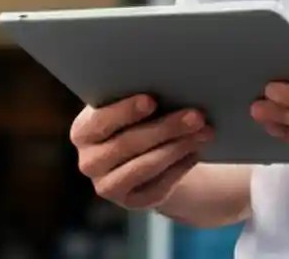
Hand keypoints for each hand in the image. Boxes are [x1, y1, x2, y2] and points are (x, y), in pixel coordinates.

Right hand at [71, 95, 213, 209]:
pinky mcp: (131, 202)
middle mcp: (89, 162)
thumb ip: (139, 98)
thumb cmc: (139, 119)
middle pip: (128, 144)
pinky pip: (158, 187)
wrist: (145, 155)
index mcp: (83, 131)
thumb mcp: (131, 106)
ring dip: (178, 147)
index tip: (151, 100)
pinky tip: (196, 152)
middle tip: (196, 116)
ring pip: (145, 166)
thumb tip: (170, 85)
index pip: (100, 121)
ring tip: (205, 132)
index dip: (125, 111)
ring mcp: (107, 186)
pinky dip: (180, 167)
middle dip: (165, 128)